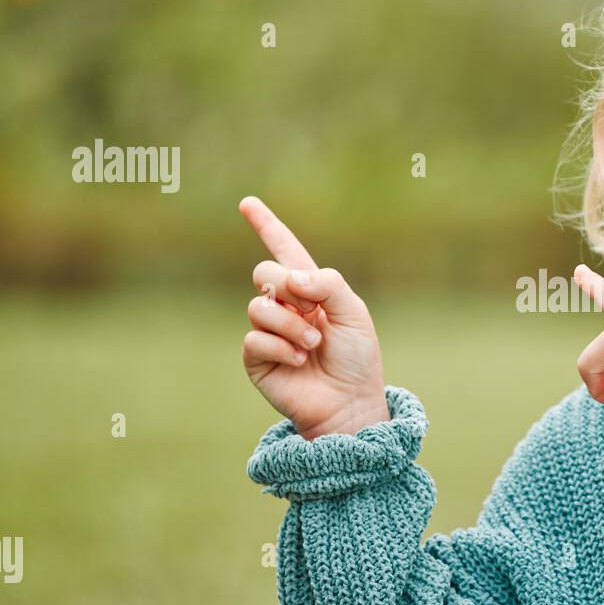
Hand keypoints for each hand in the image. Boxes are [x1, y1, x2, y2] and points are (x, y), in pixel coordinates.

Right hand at [239, 195, 388, 438]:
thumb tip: (290, 278)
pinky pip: (254, 338)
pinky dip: (280, 347)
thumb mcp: (354, 312)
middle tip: (314, 314)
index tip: (247, 203)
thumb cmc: (356, 357)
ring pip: (259, 306)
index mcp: (310, 289)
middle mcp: (285, 306)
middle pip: (264, 271)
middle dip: (287, 288)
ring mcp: (268, 331)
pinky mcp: (256, 357)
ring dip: (291, 325)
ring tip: (313, 344)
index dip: (266, 225)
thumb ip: (327, 284)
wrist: (349, 401)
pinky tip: (298, 361)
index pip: (285, 249)